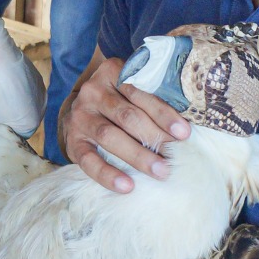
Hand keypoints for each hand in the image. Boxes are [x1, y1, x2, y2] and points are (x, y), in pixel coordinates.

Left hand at [0, 0, 45, 153]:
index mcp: (31, 122)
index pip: (14, 137)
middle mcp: (41, 107)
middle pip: (18, 121)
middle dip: (1, 120)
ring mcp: (39, 88)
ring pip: (19, 104)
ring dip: (5, 104)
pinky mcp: (33, 73)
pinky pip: (21, 88)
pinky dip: (9, 89)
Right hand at [61, 57, 189, 192]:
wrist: (83, 113)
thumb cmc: (120, 101)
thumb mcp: (132, 90)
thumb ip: (153, 98)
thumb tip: (186, 127)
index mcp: (112, 73)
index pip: (140, 91)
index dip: (163, 113)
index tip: (184, 133)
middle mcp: (92, 91)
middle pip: (126, 115)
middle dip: (154, 137)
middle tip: (176, 156)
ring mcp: (80, 116)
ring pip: (109, 136)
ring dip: (137, 156)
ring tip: (160, 171)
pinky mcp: (72, 140)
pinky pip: (88, 160)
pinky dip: (107, 174)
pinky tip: (127, 186)